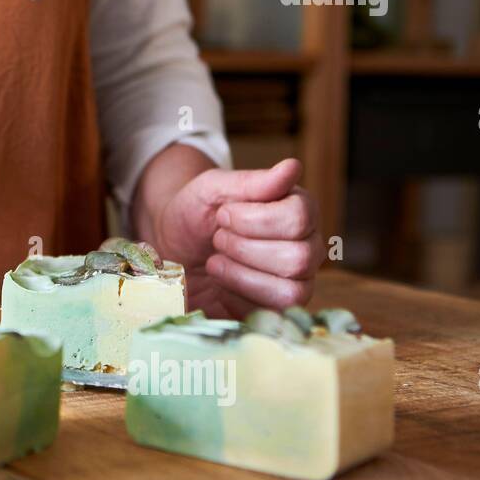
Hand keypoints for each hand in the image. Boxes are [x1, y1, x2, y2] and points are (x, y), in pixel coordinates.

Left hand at [149, 158, 321, 318]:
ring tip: (216, 261)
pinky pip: (271, 312)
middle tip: (218, 238)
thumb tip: (292, 167)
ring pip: (290, 290)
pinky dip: (237, 296)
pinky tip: (221, 282)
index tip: (223, 214)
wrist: (172, 249)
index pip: (300, 217)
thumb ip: (251, 181)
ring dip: (240, 274)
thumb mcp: (211, 189)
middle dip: (243, 248)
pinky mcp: (277, 308)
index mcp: (298, 208)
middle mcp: (308, 245)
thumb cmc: (195, 213)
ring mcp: (297, 280)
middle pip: (298, 257)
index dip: (253, 219)